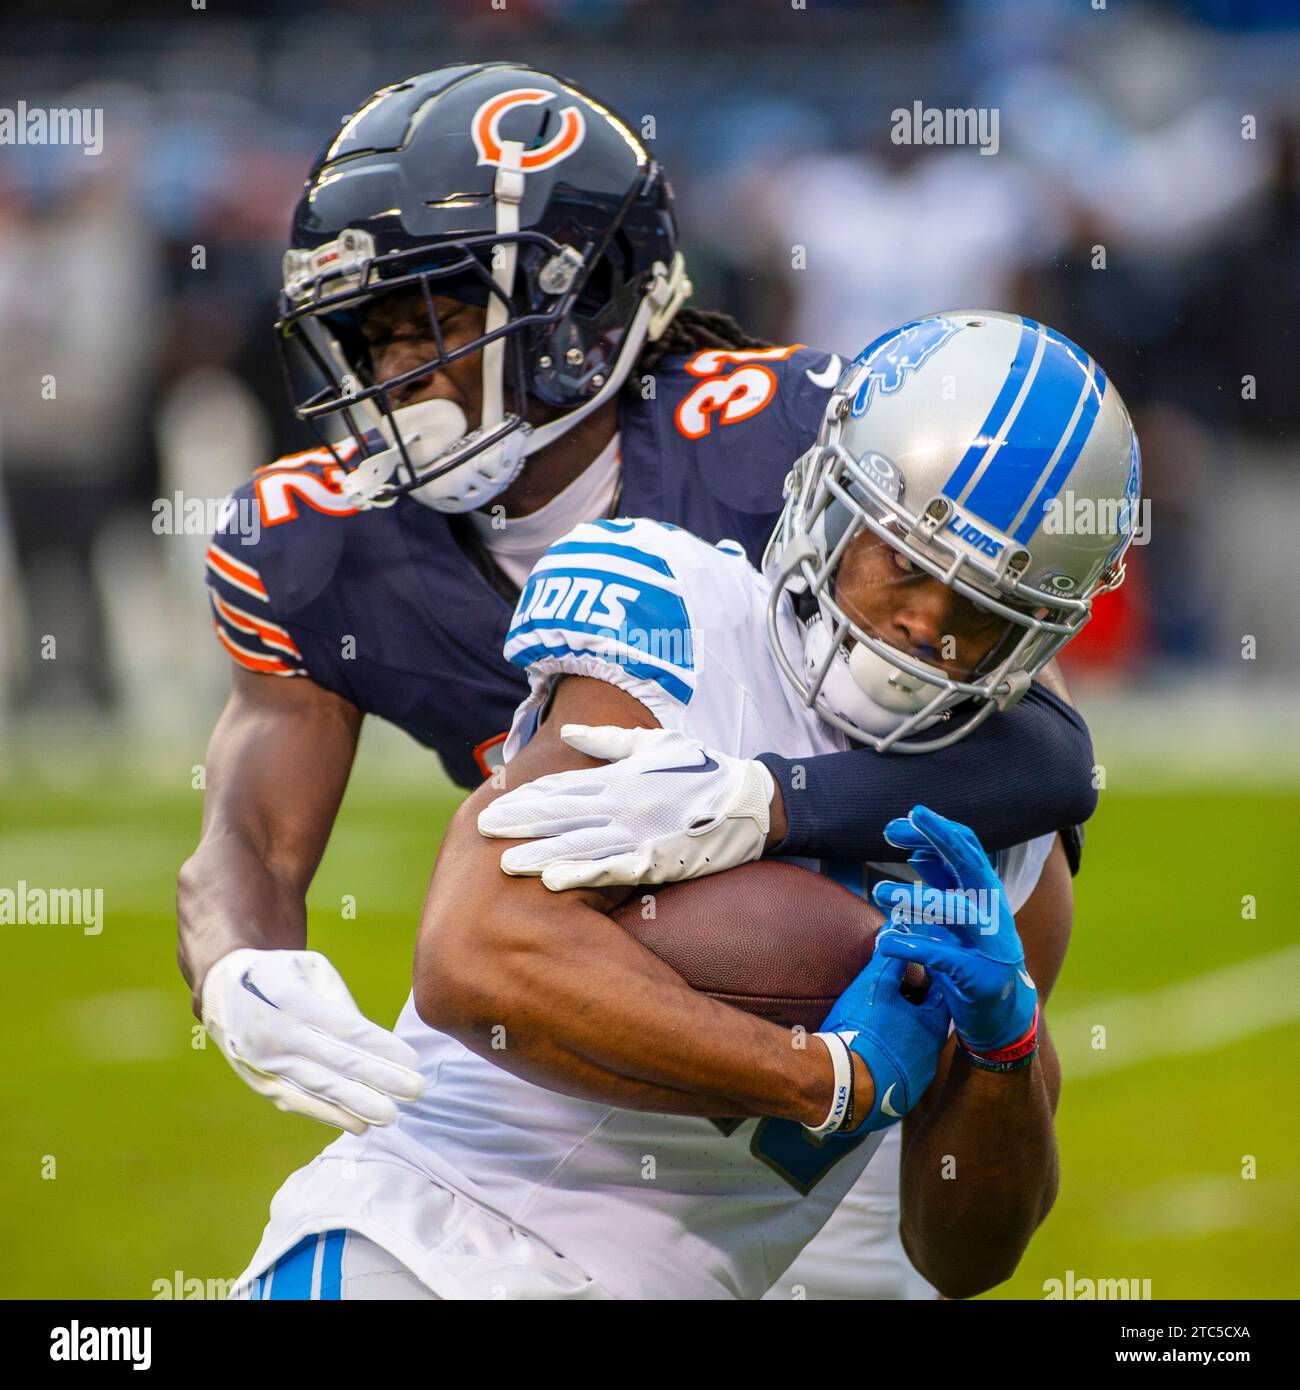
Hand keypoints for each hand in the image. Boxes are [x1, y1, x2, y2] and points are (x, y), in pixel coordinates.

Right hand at [201, 948, 424, 1133]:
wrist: (222, 991)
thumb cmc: (280, 974)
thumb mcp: (310, 967)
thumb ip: (339, 999)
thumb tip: (371, 1038)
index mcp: (290, 999)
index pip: (343, 1028)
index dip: (379, 1046)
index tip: (412, 1059)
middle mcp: (275, 1034)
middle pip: (336, 1062)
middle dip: (380, 1079)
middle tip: (416, 1091)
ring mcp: (266, 1063)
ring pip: (318, 1088)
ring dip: (358, 1104)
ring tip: (392, 1115)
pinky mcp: (261, 1083)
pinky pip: (299, 1102)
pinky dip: (329, 1115)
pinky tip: (359, 1124)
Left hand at [477, 724, 773, 890]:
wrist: (751, 800)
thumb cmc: (704, 769)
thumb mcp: (656, 744)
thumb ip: (609, 742)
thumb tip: (570, 734)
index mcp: (620, 777)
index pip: (563, 786)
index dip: (527, 795)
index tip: (496, 800)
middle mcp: (623, 803)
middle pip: (561, 814)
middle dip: (521, 822)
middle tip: (483, 829)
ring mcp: (639, 833)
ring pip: (579, 843)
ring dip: (540, 852)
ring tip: (506, 862)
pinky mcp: (656, 860)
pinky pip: (612, 870)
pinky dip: (581, 874)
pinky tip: (553, 881)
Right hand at [819, 942, 950, 1133]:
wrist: (842, 1083)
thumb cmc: (861, 1030)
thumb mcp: (873, 987)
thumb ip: (888, 959)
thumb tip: (895, 932)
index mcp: (931, 1026)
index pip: (940, 997)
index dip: (926, 982)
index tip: (913, 975)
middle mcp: (931, 1056)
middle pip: (927, 1026)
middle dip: (912, 1012)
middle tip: (893, 1001)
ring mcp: (916, 1080)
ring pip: (914, 1052)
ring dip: (901, 1040)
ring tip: (878, 1029)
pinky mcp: (899, 1099)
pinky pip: (898, 1076)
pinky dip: (889, 1064)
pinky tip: (870, 1057)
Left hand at [870, 804, 1036, 1053]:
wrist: (1004, 1014)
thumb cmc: (973, 955)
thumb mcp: (956, 914)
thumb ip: (940, 882)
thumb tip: (916, 846)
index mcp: (984, 892)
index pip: (964, 848)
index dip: (935, 830)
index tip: (898, 823)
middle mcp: (991, 910)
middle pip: (968, 864)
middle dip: (939, 838)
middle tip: (901, 822)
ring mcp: (990, 943)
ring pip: (957, 909)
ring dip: (916, 897)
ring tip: (879, 891)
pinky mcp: (980, 976)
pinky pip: (944, 958)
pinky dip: (913, 946)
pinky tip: (885, 942)